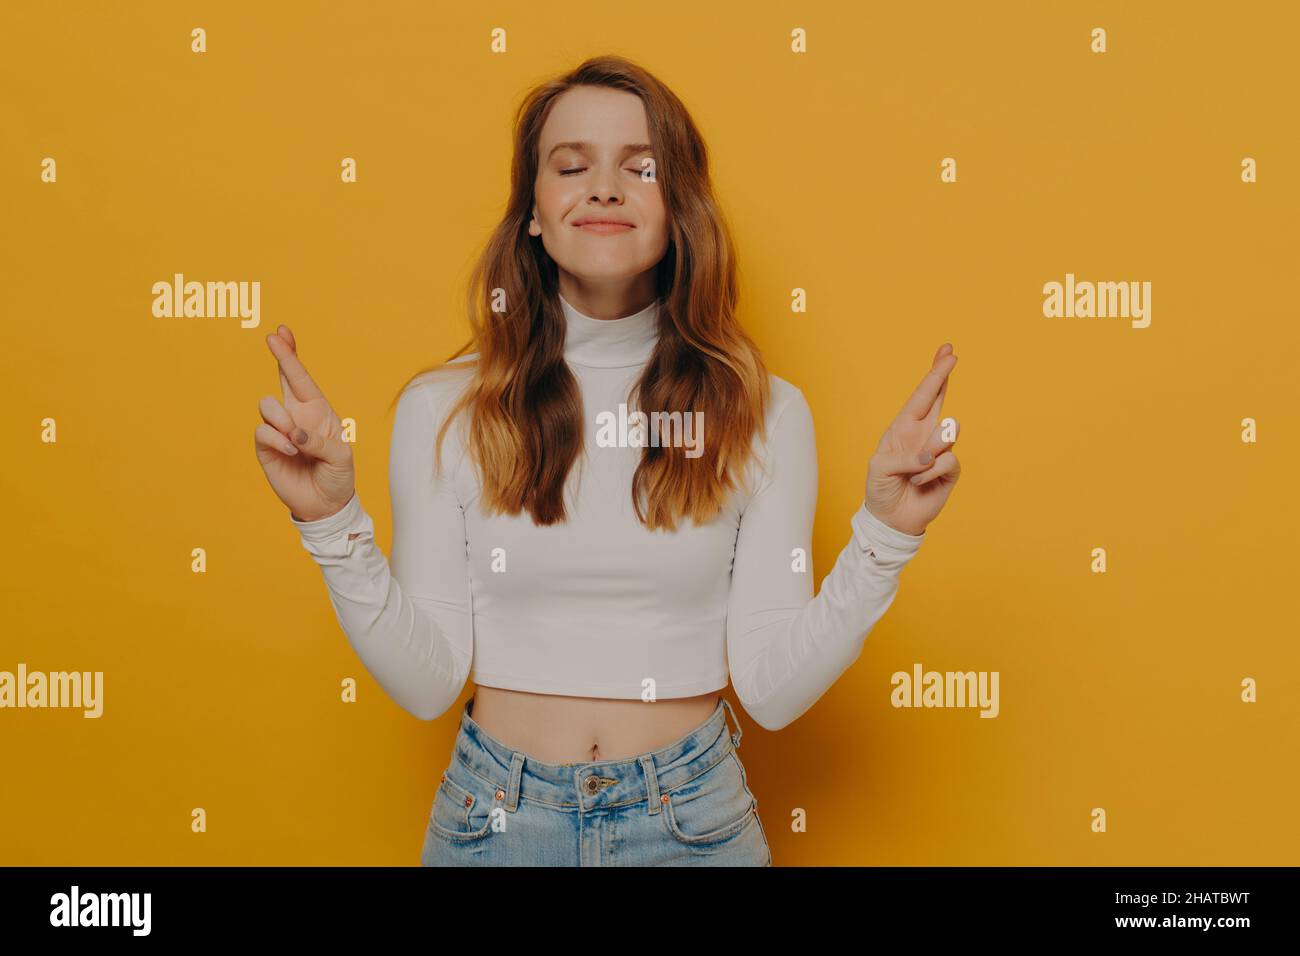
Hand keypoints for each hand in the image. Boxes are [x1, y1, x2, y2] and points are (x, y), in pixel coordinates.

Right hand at [254, 325, 354, 522]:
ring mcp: (279, 429)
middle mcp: (296, 415)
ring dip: (284, 421)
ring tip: (298, 442)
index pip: (302, 378)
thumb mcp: (341, 457)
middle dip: (280, 355)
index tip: (281, 331)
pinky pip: (263, 431)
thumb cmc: (337, 476)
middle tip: (272, 337)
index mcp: (317, 411)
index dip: (291, 354)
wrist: (324, 504)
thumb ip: (321, 441)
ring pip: (268, 405)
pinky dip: (278, 440)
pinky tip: (292, 452)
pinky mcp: (265, 447)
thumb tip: (294, 433)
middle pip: (282, 378)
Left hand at [864, 343, 960, 535]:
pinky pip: (948, 460)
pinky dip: (931, 472)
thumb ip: (903, 456)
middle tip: (950, 354)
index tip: (947, 352)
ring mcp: (939, 450)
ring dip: (929, 450)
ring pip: (946, 433)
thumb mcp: (880, 468)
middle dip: (943, 375)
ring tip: (915, 470)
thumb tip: (931, 455)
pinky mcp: (950, 469)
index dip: (935, 374)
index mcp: (904, 428)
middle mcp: (923, 434)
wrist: (892, 518)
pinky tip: (920, 481)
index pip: (922, 396)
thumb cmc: (881, 489)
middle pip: (940, 398)